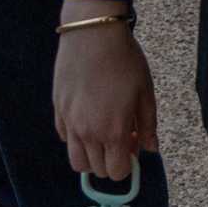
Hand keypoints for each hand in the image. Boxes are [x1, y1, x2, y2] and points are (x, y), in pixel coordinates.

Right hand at [55, 22, 159, 179]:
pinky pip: (65, 138)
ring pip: (77, 160)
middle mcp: (88, 133)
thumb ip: (148, 125)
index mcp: (113, 131)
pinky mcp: (57, 110)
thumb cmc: (125, 60)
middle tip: (122, 133)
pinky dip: (76, 137)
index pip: (117, 172)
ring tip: (103, 132)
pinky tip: (88, 116)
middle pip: (97, 170)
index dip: (128, 163)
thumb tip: (150, 148)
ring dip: (92, 155)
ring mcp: (69, 123)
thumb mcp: (146, 92)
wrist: (93, 34)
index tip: (133, 142)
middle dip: (112, 159)